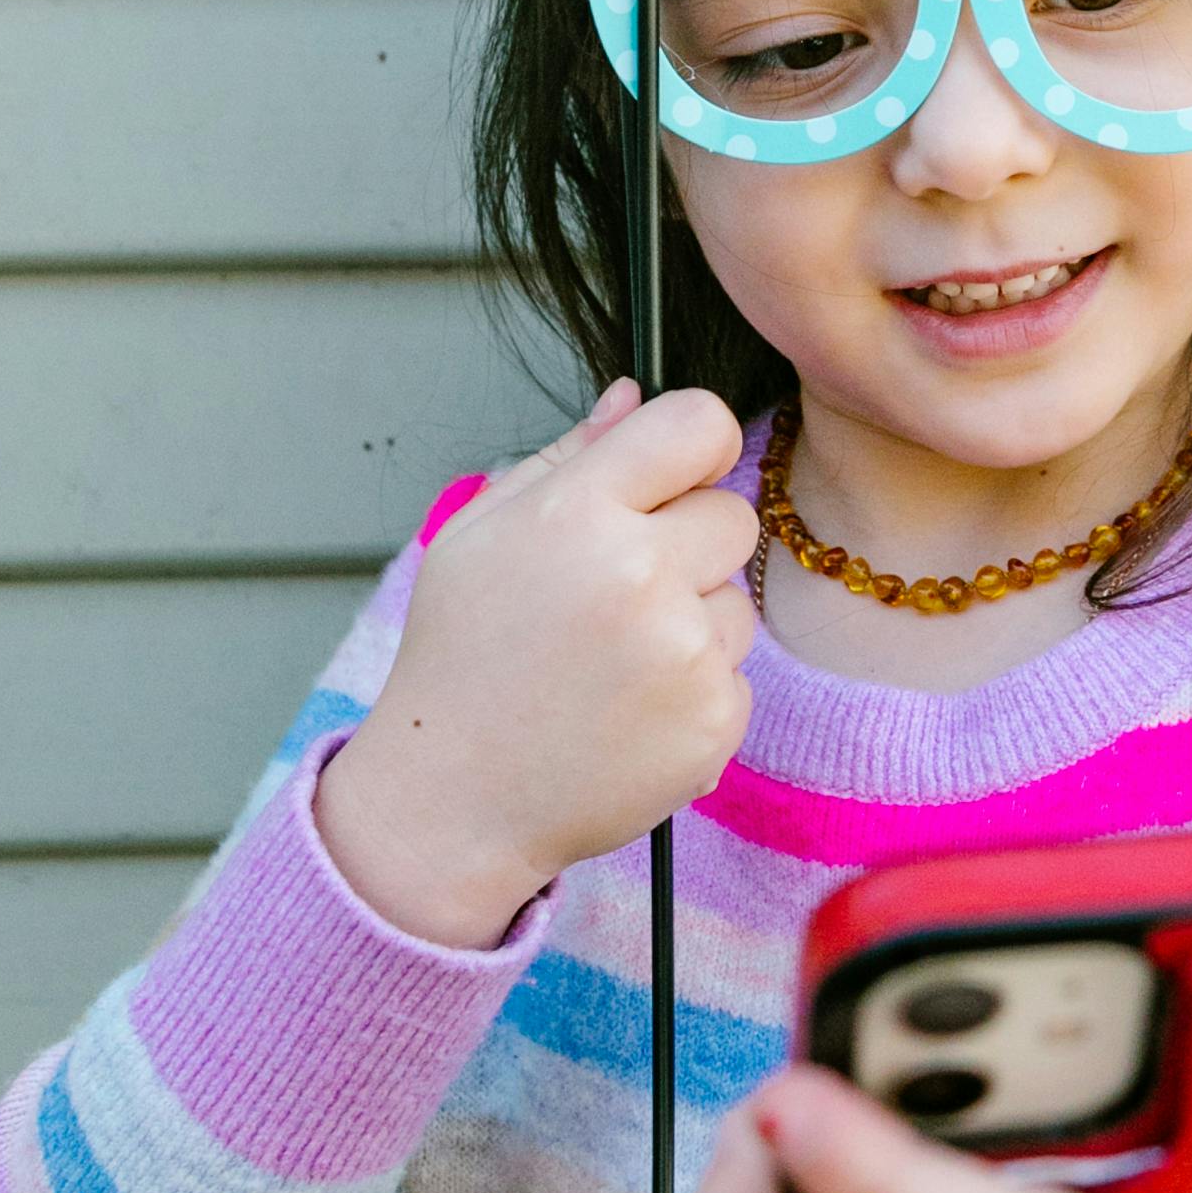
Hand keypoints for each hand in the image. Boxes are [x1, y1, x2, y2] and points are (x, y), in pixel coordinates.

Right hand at [315, 383, 756, 948]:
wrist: (454, 798)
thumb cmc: (462, 657)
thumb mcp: (480, 535)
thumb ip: (567, 455)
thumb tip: (633, 394)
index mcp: (577, 511)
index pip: (702, 423)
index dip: (696, 447)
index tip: (676, 477)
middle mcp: (638, 574)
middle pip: (734, 515)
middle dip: (687, 546)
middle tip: (616, 595)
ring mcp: (682, 654)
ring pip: (737, 602)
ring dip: (691, 624)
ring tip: (609, 665)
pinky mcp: (713, 721)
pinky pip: (737, 676)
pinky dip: (692, 694)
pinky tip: (626, 713)